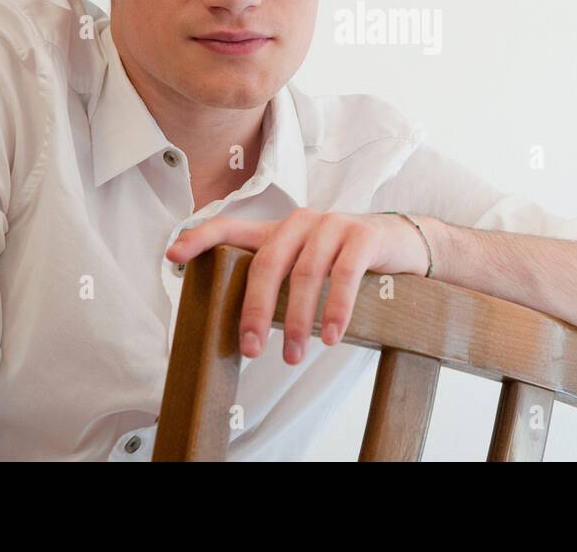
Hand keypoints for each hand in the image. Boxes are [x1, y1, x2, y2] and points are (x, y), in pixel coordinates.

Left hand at [164, 207, 430, 363]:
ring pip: (305, 274)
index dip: (200, 238)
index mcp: (281, 230)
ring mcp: (333, 225)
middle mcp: (302, 222)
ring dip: (298, 320)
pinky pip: (344, 275)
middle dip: (256, 309)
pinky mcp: (363, 236)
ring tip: (295, 355)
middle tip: (252, 349)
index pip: (232, 227)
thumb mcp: (308, 264)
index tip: (172, 256)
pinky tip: (331, 335)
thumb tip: (245, 324)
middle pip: (267, 263)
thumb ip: (279, 279)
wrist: (403, 244)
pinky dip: (335, 309)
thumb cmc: (347, 261)